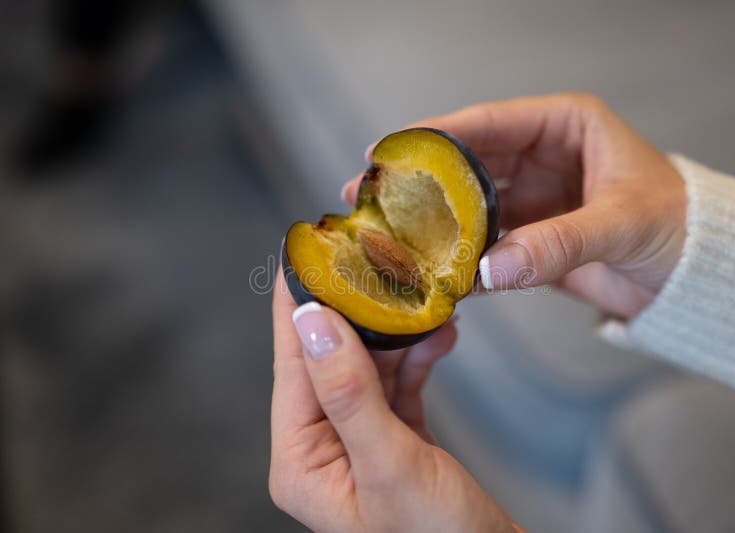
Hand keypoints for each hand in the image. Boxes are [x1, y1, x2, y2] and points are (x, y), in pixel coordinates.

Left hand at [269, 271, 518, 531]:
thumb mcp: (391, 465)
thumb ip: (349, 392)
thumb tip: (311, 322)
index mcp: (303, 462)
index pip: (293, 367)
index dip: (297, 306)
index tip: (300, 252)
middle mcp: (324, 452)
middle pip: (330, 362)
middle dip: (356, 314)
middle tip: (373, 263)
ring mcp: (360, 447)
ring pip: (369, 370)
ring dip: (396, 337)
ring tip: (422, 301)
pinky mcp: (397, 445)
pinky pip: (399, 389)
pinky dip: (418, 362)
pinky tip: (439, 339)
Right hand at [343, 93, 686, 317]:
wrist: (697, 279)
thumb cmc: (678, 227)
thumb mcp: (621, 223)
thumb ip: (558, 243)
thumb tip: (491, 269)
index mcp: (563, 126)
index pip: (487, 123)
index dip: (432, 135)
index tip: (385, 151)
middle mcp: (540, 157)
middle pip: (465, 165)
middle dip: (418, 183)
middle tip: (367, 198)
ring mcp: (533, 200)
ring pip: (468, 208)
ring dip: (433, 225)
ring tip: (386, 239)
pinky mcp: (531, 239)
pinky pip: (486, 247)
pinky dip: (461, 262)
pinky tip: (432, 275)